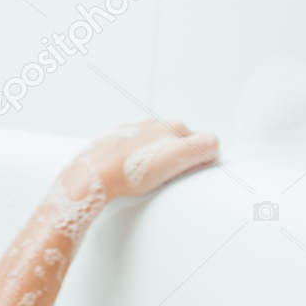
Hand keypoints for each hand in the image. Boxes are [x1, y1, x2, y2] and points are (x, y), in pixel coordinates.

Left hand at [82, 119, 219, 200]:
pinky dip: (129, 165)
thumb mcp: (179, 156)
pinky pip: (126, 155)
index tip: (189, 173)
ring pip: (150, 149)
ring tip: (144, 180)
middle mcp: (149, 125)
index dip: (198, 161)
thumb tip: (213, 148)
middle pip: (173, 145)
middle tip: (165, 180)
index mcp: (170, 126)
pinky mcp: (109, 145)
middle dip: (174, 161)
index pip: (198, 142)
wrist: (92, 176)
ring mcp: (128, 133)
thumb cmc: (131, 169)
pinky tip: (125, 177)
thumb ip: (205, 147)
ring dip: (151, 162)